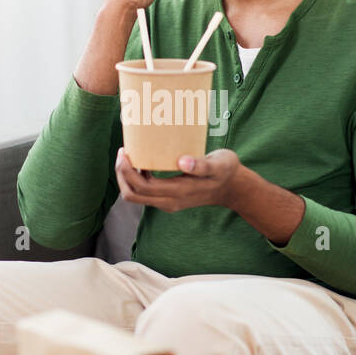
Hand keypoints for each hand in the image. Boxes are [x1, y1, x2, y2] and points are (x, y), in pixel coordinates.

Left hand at [115, 147, 241, 212]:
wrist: (233, 189)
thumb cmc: (226, 172)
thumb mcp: (219, 164)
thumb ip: (202, 165)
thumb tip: (183, 162)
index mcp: (178, 192)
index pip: (141, 187)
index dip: (127, 171)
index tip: (125, 152)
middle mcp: (169, 201)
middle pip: (133, 195)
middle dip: (122, 175)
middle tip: (123, 153)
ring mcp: (168, 202)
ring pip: (136, 197)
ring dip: (127, 178)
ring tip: (129, 156)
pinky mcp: (169, 199)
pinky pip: (144, 194)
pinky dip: (136, 180)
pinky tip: (141, 163)